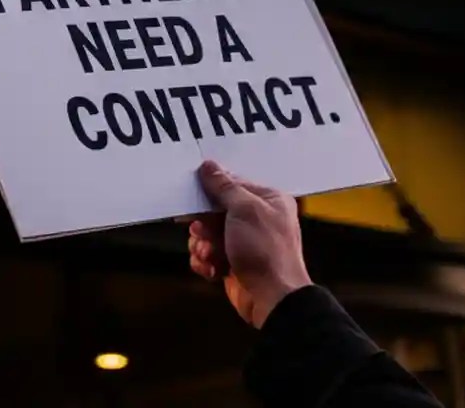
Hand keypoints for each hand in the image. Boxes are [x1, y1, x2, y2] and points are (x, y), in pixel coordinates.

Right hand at [188, 161, 312, 327]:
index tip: (192, 195)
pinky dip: (206, 262)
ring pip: (208, 234)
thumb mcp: (245, 210)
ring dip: (203, 245)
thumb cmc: (266, 251)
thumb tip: (209, 166)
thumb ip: (224, 187)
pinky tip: (213, 270)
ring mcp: (245, 243)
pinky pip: (208, 256)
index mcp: (269, 200)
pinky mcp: (234, 264)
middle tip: (203, 231)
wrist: (273, 298)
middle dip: (204, 224)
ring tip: (211, 255)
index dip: (211, 191)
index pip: (233, 184)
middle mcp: (258, 219)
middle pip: (215, 210)